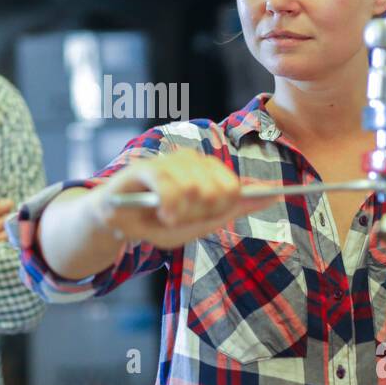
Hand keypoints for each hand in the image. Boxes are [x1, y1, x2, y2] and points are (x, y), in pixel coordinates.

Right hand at [88, 151, 269, 249]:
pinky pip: (170, 186)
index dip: (229, 205)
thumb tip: (270, 197)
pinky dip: (170, 206)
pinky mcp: (146, 167)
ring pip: (196, 188)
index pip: (233, 185)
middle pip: (220, 188)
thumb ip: (230, 211)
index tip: (213, 215)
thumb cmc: (155, 221)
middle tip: (184, 218)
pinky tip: (165, 215)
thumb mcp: (195, 224)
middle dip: (205, 212)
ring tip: (168, 217)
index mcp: (205, 171)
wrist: (115, 220)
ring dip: (183, 213)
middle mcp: (190, 161)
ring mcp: (169, 161)